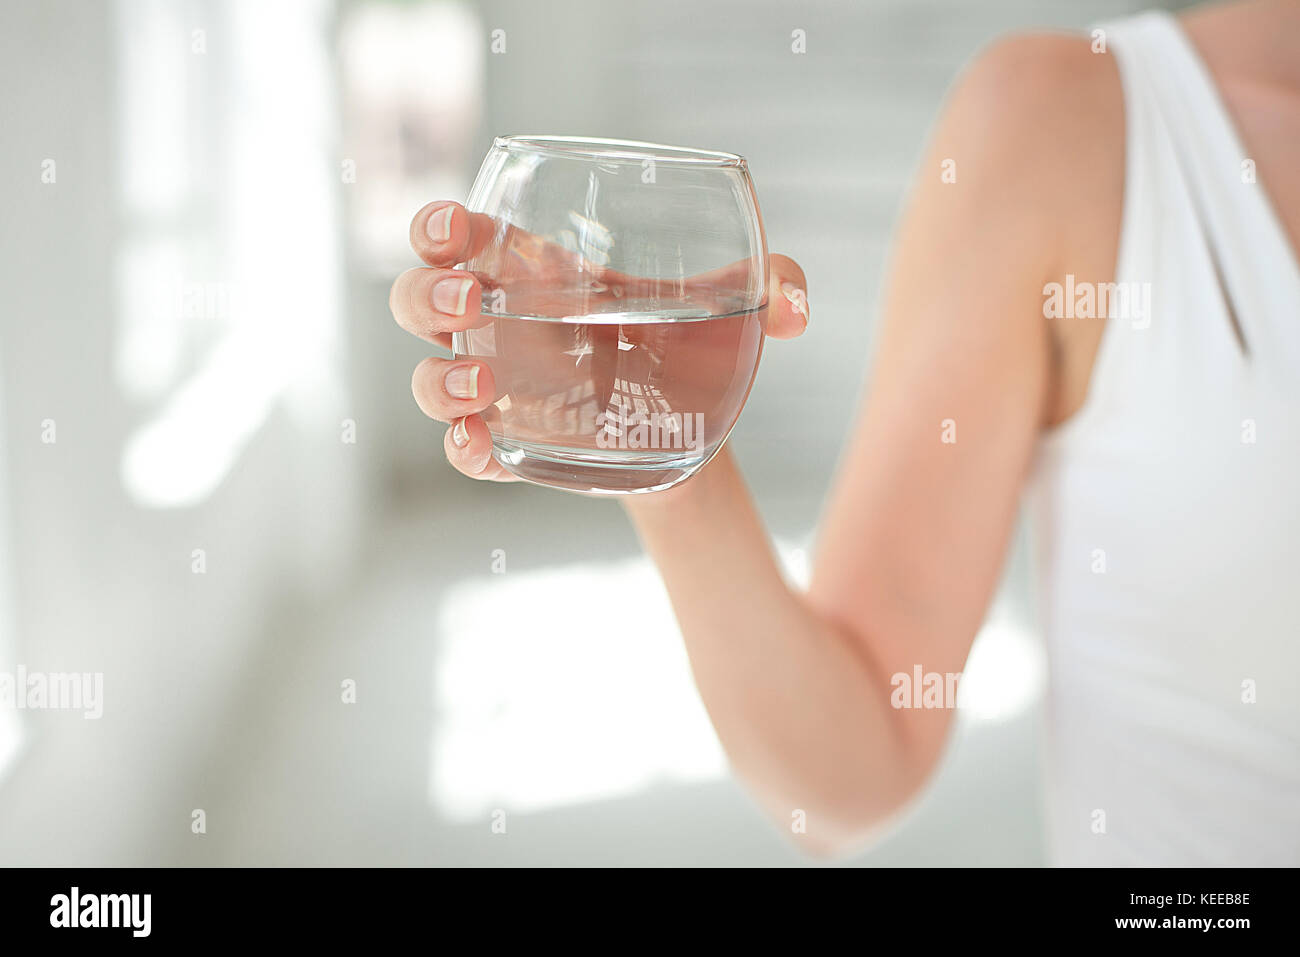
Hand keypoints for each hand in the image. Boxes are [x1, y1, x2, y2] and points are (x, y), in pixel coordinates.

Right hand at [389, 200, 809, 481]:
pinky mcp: (516, 445)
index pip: (461, 235)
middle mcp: (502, 325)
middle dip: (427, 297)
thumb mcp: (731, 305)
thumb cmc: (693, 341)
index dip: (438, 226)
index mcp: (537, 269)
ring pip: (428, 380)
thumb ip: (770, 285)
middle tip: (469, 305)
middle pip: (419, 299)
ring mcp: (500, 388)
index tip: (454, 227)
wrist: (698, 422)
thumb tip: (795, 309)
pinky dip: (465, 450)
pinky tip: (484, 445)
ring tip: (481, 387)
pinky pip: (466, 450)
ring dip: (437, 381)